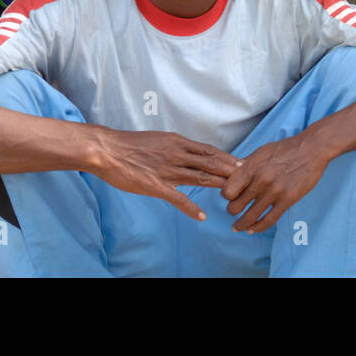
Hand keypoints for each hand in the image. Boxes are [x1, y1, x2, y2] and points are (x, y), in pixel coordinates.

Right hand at [92, 126, 239, 219]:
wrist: (107, 150)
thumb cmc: (129, 145)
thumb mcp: (158, 140)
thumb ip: (174, 146)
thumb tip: (188, 151)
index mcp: (176, 142)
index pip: (208, 150)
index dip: (225, 157)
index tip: (240, 163)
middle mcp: (176, 154)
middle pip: (209, 162)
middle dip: (229, 170)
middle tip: (248, 176)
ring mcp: (167, 170)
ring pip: (198, 177)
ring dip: (217, 185)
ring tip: (234, 192)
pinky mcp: (155, 185)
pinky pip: (177, 198)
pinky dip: (190, 207)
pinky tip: (201, 215)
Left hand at [222, 132, 330, 232]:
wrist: (312, 148)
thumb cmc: (287, 148)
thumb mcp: (262, 151)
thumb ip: (246, 163)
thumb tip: (231, 171)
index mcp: (252, 167)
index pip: (228, 190)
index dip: (226, 196)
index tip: (230, 197)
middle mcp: (261, 180)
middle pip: (236, 206)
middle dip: (232, 211)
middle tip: (234, 212)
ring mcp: (274, 191)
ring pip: (250, 216)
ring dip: (241, 225)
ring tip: (238, 227)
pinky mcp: (288, 199)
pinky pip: (268, 220)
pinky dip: (258, 228)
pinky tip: (252, 230)